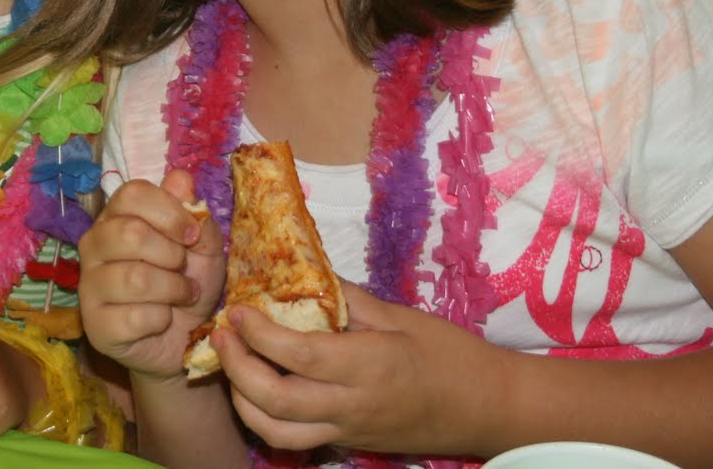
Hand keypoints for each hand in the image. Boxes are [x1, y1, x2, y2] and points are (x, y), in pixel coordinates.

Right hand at [77, 170, 225, 380]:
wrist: (185, 338)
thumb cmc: (188, 283)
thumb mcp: (204, 247)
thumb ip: (194, 214)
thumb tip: (180, 179)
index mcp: (116, 217)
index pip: (131, 194)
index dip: (169, 212)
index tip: (192, 235)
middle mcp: (93, 246)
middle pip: (130, 234)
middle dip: (172, 255)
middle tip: (184, 269)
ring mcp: (89, 286)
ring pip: (134, 278)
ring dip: (173, 289)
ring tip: (182, 295)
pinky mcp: (95, 326)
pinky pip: (135, 316)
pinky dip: (162, 319)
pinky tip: (163, 320)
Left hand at [213, 283, 499, 455]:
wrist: (489, 408)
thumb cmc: (452, 355)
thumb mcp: (402, 316)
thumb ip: (348, 298)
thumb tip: (304, 270)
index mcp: (368, 366)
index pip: (297, 354)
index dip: (257, 333)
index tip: (236, 310)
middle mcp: (352, 405)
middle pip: (275, 400)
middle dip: (237, 368)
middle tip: (223, 334)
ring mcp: (349, 430)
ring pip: (277, 432)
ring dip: (243, 401)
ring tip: (233, 364)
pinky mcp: (349, 443)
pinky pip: (296, 440)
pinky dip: (266, 418)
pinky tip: (260, 388)